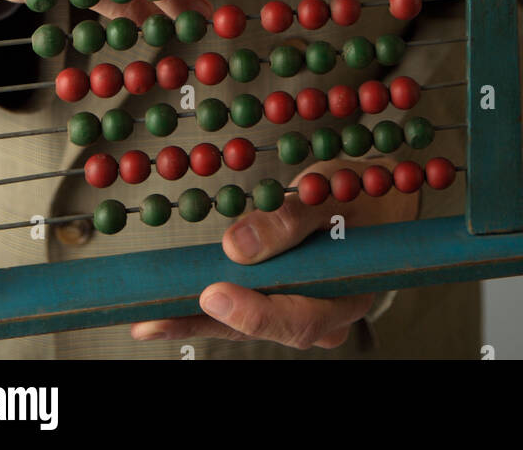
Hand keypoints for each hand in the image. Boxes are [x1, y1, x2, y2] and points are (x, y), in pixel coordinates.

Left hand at [130, 158, 419, 350]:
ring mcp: (300, 315)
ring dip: (194, 320)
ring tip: (145, 317)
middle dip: (203, 324)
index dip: (253, 311)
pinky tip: (166, 309)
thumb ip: (290, 219)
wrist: (377, 201)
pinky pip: (241, 312)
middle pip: (261, 329)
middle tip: (152, 319)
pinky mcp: (280, 304)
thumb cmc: (358, 194)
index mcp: (346, 292)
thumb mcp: (331, 192)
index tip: (212, 293)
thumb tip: (236, 246)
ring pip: (244, 325)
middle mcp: (323, 317)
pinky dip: (204, 309)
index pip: (298, 317)